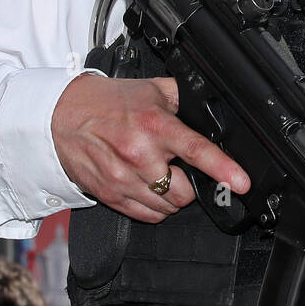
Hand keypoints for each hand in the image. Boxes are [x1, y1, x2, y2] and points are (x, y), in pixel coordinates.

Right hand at [51, 73, 249, 223]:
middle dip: (191, 184)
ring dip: (172, 196)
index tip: (241, 182)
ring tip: (161, 174)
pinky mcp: (110, 196)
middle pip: (185, 192)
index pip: (196, 150)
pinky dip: (155, 207)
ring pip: (167, 208)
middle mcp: (139, 154)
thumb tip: (213, 108)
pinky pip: (146, 216)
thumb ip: (184, 99)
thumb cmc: (108, 103)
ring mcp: (123, 179)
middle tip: (180, 167)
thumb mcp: (153, 89)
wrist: (63, 116)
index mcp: (154, 125)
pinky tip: (148, 186)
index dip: (223, 168)